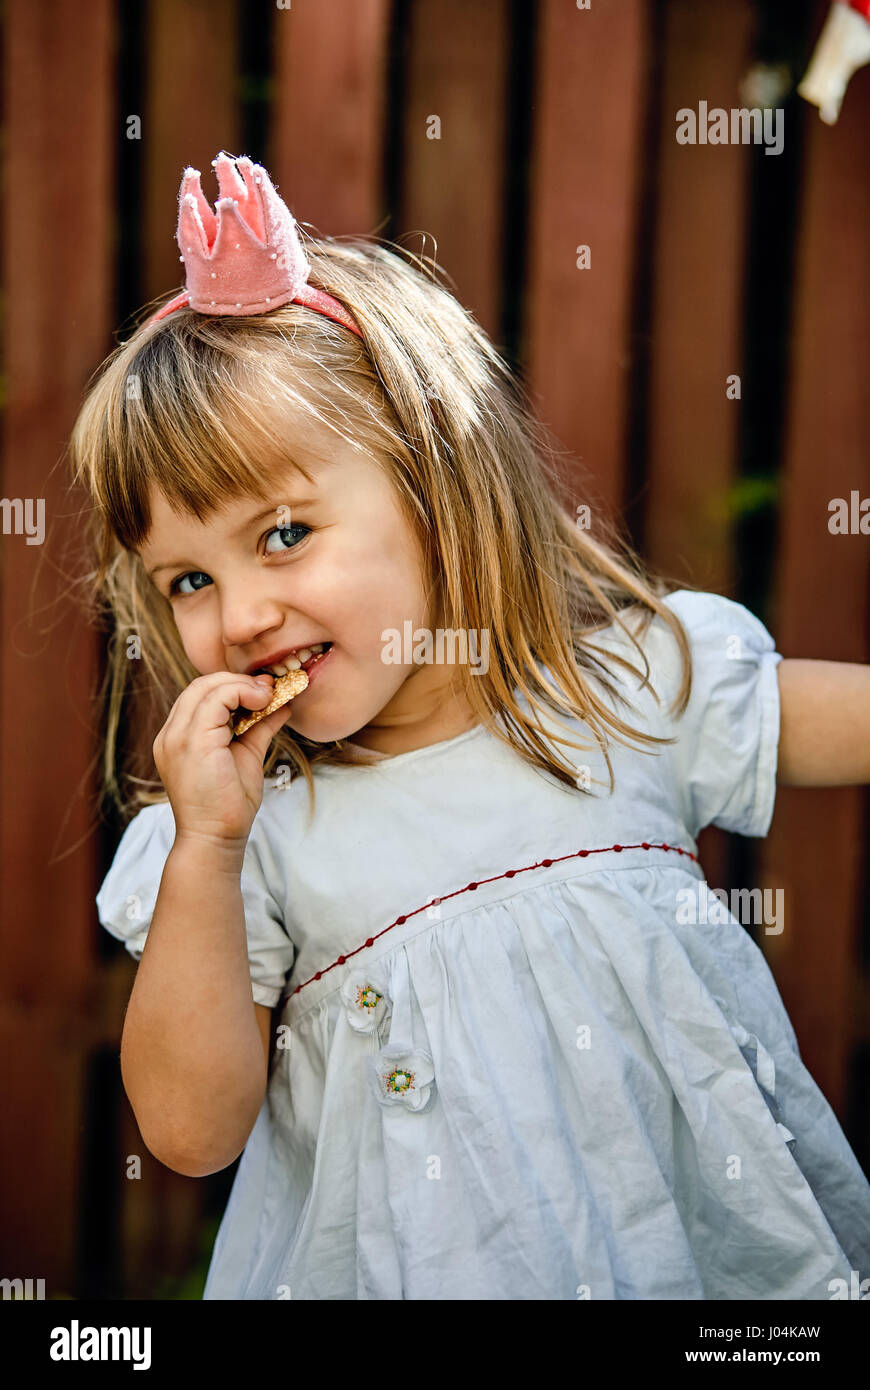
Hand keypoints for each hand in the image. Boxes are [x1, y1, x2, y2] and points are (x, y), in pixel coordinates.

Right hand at [153, 672, 295, 848]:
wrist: (216, 838)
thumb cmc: (229, 805)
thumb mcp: (246, 755)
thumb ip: (259, 727)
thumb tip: (282, 704)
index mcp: (177, 738)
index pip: (199, 695)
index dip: (231, 685)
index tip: (263, 690)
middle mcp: (171, 735)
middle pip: (200, 685)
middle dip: (237, 680)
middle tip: (269, 688)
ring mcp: (176, 737)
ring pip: (206, 687)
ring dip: (241, 685)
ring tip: (267, 695)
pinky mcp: (192, 742)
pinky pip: (216, 700)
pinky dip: (241, 693)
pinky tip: (262, 702)